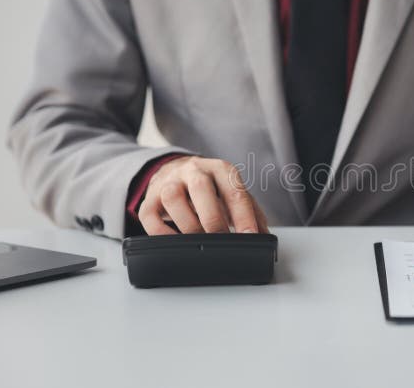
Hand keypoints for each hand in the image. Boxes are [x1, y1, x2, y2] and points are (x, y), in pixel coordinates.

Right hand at [137, 156, 268, 234]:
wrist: (175, 171)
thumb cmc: (211, 188)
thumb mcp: (232, 193)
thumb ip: (251, 212)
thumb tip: (264, 238)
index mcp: (220, 169)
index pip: (234, 191)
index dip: (244, 216)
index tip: (250, 236)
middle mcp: (194, 171)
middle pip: (201, 188)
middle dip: (213, 219)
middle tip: (222, 241)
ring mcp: (169, 183)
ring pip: (173, 198)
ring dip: (188, 225)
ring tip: (200, 242)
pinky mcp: (149, 199)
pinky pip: (150, 216)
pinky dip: (162, 234)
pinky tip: (177, 243)